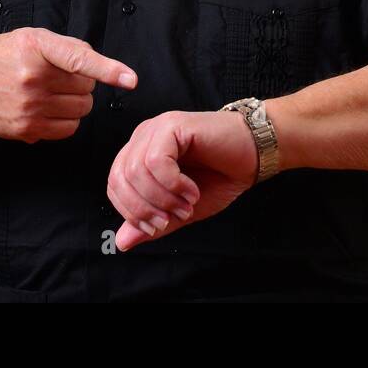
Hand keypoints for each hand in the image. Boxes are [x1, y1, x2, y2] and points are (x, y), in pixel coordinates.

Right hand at [0, 28, 136, 141]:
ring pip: (82, 109)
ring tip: (51, 93)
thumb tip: (95, 63)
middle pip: (87, 87)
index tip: (129, 79)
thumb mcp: (27, 39)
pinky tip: (46, 109)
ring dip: (76, 102)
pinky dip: (66, 120)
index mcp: (34, 47)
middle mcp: (33, 77)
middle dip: (81, 82)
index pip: (78, 59)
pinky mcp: (29, 128)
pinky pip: (69, 129)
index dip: (108, 69)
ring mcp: (31, 106)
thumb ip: (63, 46)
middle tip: (58, 77)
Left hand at [107, 110, 257, 251]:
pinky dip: (173, 183)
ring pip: (136, 170)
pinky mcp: (173, 125)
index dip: (131, 212)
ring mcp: (157, 128)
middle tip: (171, 218)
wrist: (254, 153)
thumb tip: (122, 242)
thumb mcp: (182, 209)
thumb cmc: (221, 176)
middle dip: (144, 208)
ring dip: (162, 197)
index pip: (114, 185)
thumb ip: (154, 223)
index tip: (158, 226)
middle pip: (119, 178)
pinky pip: (156, 160)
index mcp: (140, 154)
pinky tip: (191, 190)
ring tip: (187, 204)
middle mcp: (144, 138)